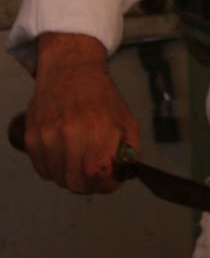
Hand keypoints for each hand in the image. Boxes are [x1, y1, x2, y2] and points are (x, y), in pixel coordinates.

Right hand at [23, 33, 139, 193]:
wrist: (69, 72)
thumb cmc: (101, 97)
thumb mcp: (127, 120)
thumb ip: (130, 150)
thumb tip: (125, 174)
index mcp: (98, 130)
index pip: (98, 175)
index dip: (107, 185)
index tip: (110, 181)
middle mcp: (70, 135)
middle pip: (77, 183)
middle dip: (90, 184)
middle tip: (95, 173)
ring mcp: (48, 137)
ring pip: (59, 178)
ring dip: (71, 175)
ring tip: (79, 158)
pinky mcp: (32, 138)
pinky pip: (43, 170)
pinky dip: (54, 169)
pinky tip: (64, 154)